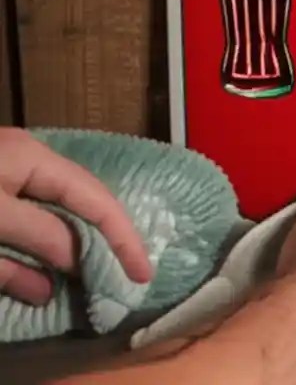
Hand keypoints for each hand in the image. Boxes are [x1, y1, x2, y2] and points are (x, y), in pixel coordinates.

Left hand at [0, 127, 152, 303]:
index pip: (96, 199)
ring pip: (52, 209)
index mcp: (33, 157)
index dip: (123, 237)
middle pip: (81, 199)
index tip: (143, 275)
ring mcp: (5, 172)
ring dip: (71, 243)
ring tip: (93, 272)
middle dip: (105, 237)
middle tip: (126, 273)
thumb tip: (75, 266)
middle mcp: (27, 159)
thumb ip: (39, 238)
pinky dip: (38, 242)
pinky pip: (27, 216)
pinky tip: (44, 265)